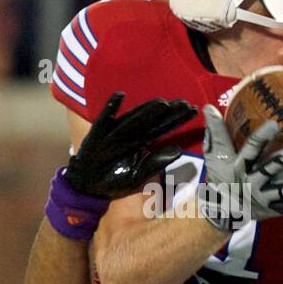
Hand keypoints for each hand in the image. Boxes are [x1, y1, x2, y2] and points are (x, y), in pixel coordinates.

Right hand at [65, 92, 196, 198]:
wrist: (87, 187)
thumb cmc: (113, 180)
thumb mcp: (137, 175)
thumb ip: (156, 163)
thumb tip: (178, 150)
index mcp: (141, 141)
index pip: (162, 127)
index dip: (177, 119)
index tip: (194, 111)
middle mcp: (130, 133)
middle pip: (152, 120)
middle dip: (167, 112)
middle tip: (185, 103)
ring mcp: (113, 132)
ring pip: (133, 118)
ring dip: (145, 110)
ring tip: (161, 103)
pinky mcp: (97, 134)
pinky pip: (104, 119)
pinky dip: (110, 108)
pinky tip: (119, 96)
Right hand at [198, 105, 282, 230]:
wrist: (220, 211)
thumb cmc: (219, 177)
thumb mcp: (214, 156)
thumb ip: (216, 132)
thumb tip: (208, 107)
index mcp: (239, 167)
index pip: (250, 150)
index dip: (262, 137)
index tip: (274, 124)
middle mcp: (251, 183)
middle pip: (270, 170)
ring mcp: (262, 198)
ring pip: (282, 191)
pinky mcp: (270, 209)